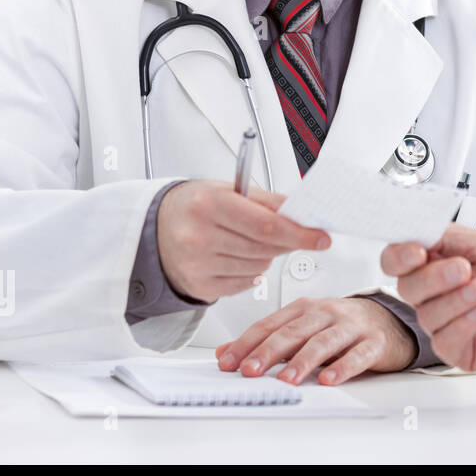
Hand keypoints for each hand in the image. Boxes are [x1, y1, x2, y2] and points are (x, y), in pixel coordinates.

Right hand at [156, 180, 330, 302]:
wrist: (154, 229)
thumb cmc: (194, 206)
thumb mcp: (227, 189)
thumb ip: (266, 201)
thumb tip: (302, 214)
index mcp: (208, 204)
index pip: (266, 225)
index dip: (300, 234)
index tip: (321, 238)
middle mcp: (198, 236)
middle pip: (265, 248)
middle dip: (285, 242)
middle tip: (286, 233)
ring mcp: (196, 265)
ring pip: (258, 267)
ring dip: (265, 256)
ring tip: (246, 241)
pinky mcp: (198, 286)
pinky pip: (243, 283)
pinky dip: (249, 271)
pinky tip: (235, 257)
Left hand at [215, 296, 417, 384]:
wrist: (386, 319)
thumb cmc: (338, 325)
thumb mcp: (301, 327)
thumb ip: (266, 339)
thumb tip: (226, 352)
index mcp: (304, 308)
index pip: (270, 325)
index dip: (247, 343)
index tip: (228, 362)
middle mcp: (326, 313)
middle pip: (294, 332)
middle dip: (269, 351)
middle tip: (251, 370)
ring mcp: (350, 326)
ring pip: (324, 342)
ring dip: (303, 361)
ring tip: (287, 379)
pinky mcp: (373, 342)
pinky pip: (358, 355)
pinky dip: (343, 367)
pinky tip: (330, 379)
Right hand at [380, 224, 475, 371]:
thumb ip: (442, 235)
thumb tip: (410, 227)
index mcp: (437, 261)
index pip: (396, 260)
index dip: (399, 257)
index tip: (416, 252)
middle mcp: (437, 292)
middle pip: (406, 288)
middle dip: (434, 277)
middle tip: (465, 269)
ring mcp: (447, 321)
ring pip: (425, 314)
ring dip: (455, 299)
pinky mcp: (459, 349)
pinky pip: (443, 340)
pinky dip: (463, 322)